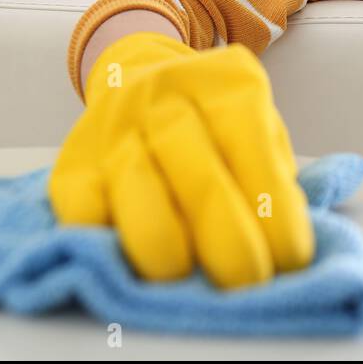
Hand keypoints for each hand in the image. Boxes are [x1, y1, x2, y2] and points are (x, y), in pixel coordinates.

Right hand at [48, 31, 314, 288]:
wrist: (139, 80)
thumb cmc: (216, 127)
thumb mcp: (261, 132)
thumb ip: (277, 180)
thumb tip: (286, 249)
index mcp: (229, 84)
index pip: (255, 156)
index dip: (276, 218)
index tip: (290, 263)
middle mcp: (166, 94)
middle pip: (200, 180)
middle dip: (230, 245)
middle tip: (247, 283)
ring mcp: (113, 125)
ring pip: (137, 195)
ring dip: (170, 251)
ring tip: (190, 279)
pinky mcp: (72, 164)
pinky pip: (84, 215)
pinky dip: (110, 245)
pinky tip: (138, 263)